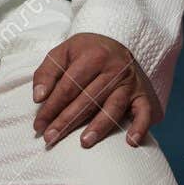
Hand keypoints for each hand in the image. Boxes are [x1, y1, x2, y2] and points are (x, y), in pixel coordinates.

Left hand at [32, 32, 160, 149]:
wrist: (116, 42)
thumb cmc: (85, 52)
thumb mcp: (62, 52)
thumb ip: (47, 73)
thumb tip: (39, 97)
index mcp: (92, 56)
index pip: (68, 87)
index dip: (51, 107)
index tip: (39, 125)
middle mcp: (114, 68)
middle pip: (87, 99)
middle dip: (67, 121)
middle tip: (51, 138)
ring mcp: (129, 82)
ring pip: (113, 107)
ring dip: (99, 126)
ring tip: (84, 142)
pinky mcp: (142, 94)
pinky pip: (144, 112)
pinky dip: (140, 126)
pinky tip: (131, 142)